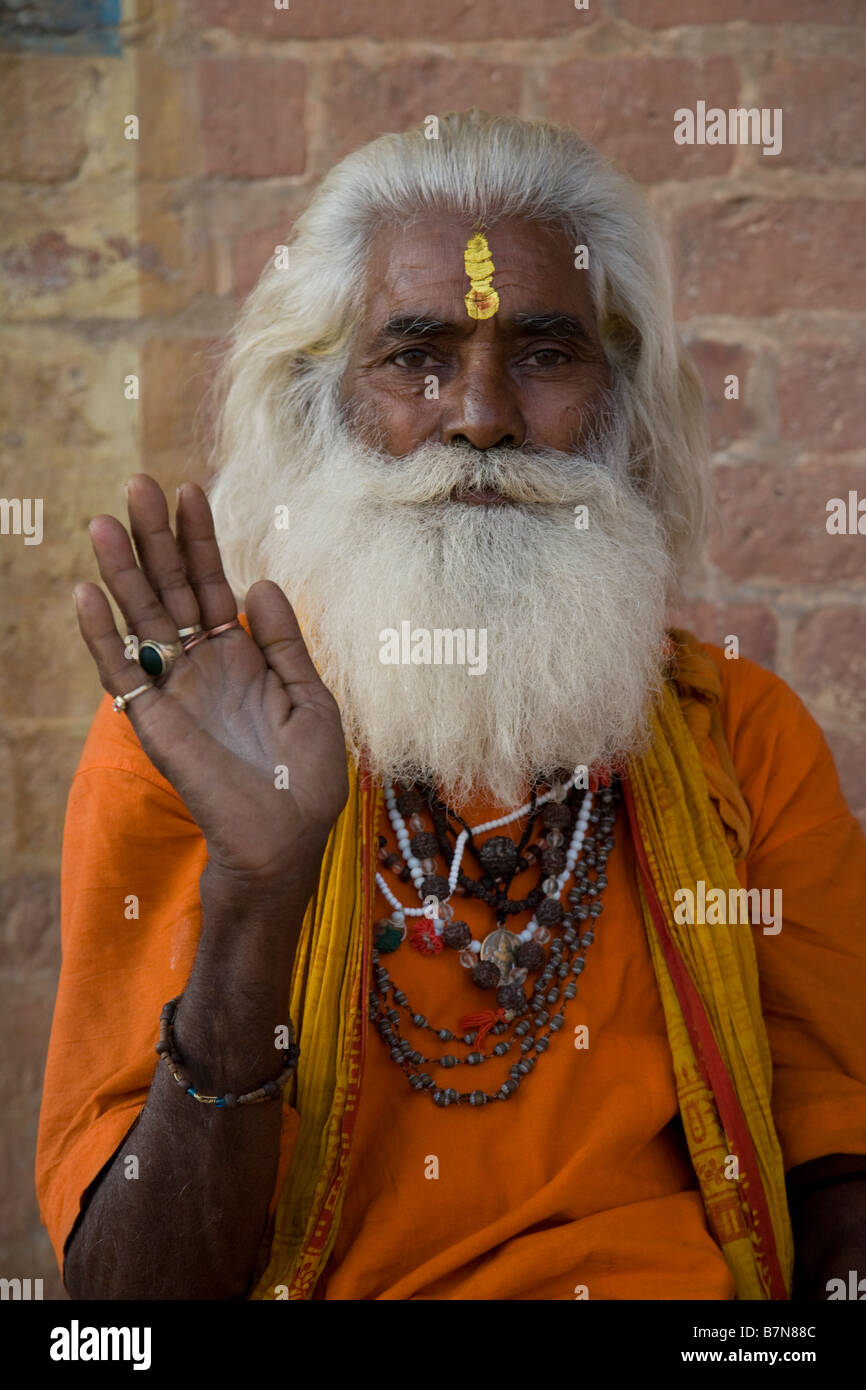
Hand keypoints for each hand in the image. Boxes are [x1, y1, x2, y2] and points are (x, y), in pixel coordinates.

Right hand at [74, 474, 348, 883]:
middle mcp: (202, 666)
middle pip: (172, 589)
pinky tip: (86, 593)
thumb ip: (286, 643)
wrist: (284, 843)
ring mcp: (175, 690)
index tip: (190, 491)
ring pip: (142, 618)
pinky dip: (102, 635)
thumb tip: (260, 582)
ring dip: (124, 571)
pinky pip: (121, 671)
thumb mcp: (310, 699)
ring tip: (107, 519)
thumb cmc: (306, 780)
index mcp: (240, 657)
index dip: (200, 541)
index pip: (212, 586)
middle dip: (156, 539)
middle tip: (138, 484)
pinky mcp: (153, 719)